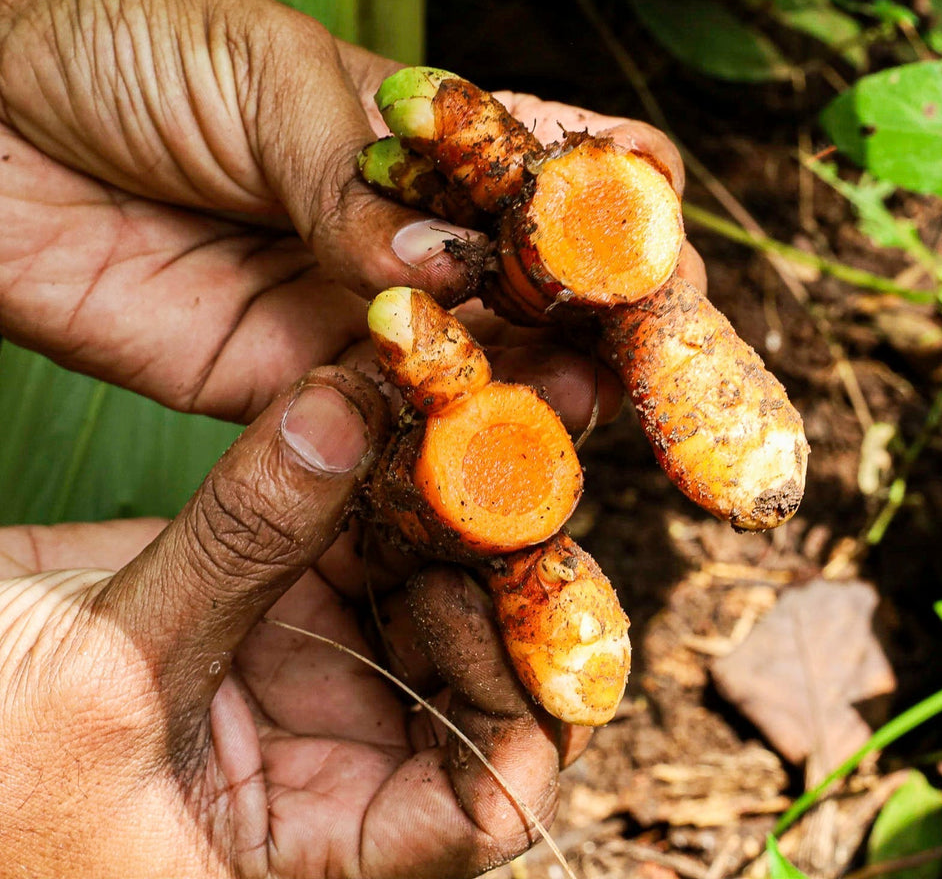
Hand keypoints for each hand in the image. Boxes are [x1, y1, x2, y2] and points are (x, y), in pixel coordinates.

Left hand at [0, 0, 698, 422]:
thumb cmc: (120, 49)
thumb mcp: (262, 71)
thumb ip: (358, 177)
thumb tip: (447, 272)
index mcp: (425, 139)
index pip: (558, 171)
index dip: (620, 205)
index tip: (656, 242)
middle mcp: (405, 239)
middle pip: (536, 292)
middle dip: (600, 326)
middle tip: (650, 365)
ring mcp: (354, 318)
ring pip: (475, 372)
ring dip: (530, 396)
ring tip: (580, 414)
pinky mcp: (287, 388)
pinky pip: (380, 428)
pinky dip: (430, 446)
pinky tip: (477, 455)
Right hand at [0, 366, 589, 877]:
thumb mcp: (104, 680)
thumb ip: (243, 546)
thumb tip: (351, 415)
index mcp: (308, 850)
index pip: (481, 806)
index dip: (528, 708)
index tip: (530, 597)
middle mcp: (327, 760)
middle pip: (470, 679)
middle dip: (497, 580)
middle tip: (508, 477)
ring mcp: (299, 669)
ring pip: (419, 590)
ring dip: (444, 513)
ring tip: (462, 426)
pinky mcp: (262, 593)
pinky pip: (352, 534)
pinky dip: (376, 477)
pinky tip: (392, 413)